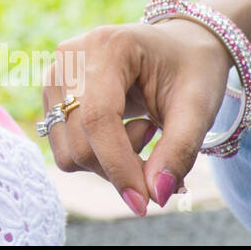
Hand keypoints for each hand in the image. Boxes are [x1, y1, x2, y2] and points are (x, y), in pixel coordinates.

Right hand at [42, 17, 232, 214]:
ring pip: (68, 151)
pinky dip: (97, 155)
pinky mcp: (51, 94)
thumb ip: (179, 151)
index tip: (143, 203)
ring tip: (142, 129)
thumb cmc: (192, 70)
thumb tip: (155, 196)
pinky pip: (65, 148)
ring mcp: (55, 74)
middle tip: (160, 150)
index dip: (118, 165)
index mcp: (108, 45)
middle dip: (122, 167)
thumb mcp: (199, 107)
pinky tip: (122, 128)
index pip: (98, 117)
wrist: (179, 45)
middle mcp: (70, 56)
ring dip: (109, 161)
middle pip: (80, 141)